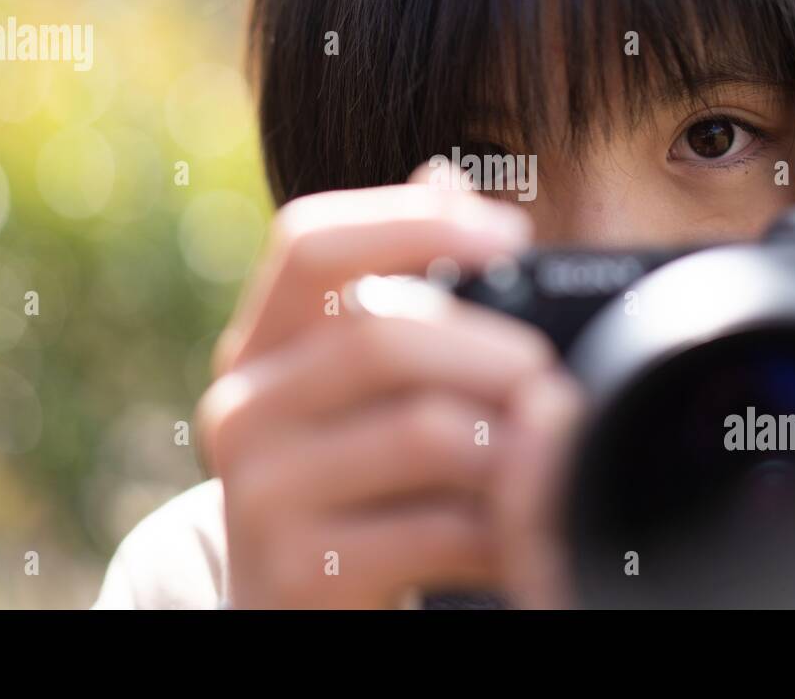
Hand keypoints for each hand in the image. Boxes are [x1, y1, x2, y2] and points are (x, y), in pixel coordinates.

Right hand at [195, 167, 581, 607]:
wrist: (297, 620)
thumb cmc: (360, 491)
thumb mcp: (369, 392)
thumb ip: (401, 292)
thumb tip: (448, 174)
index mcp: (261, 347)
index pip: (309, 242)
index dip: (411, 221)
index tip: (510, 236)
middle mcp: (243, 410)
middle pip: (378, 333)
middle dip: (492, 350)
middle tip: (550, 376)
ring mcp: (260, 496)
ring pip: (420, 429)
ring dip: (514, 440)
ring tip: (550, 452)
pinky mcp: (298, 574)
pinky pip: (436, 528)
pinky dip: (506, 526)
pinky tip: (527, 532)